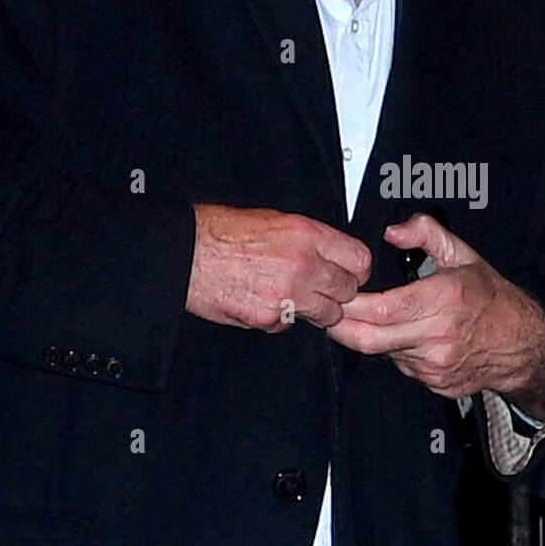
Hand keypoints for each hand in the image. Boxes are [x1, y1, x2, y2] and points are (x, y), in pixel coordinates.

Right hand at [185, 204, 371, 332]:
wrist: (185, 254)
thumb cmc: (218, 232)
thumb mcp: (270, 219)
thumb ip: (305, 238)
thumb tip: (326, 252)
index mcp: (305, 233)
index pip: (359, 259)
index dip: (355, 269)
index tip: (350, 273)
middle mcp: (302, 264)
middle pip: (348, 290)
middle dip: (337, 292)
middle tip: (321, 288)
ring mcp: (288, 295)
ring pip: (328, 314)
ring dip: (316, 309)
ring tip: (293, 297)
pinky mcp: (269, 318)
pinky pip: (291, 326)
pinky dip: (283, 319)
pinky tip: (265, 302)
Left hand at [326, 211, 544, 418]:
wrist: (522, 344)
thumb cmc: (490, 297)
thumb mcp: (463, 254)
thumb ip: (426, 233)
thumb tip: (392, 232)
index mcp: (443, 298)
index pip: (381, 308)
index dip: (351, 305)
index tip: (337, 294)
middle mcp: (437, 335)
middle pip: (371, 338)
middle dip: (342, 326)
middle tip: (330, 312)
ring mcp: (435, 364)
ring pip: (383, 352)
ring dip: (370, 337)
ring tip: (371, 319)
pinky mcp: (435, 382)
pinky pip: (401, 366)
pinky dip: (393, 351)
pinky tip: (402, 336)